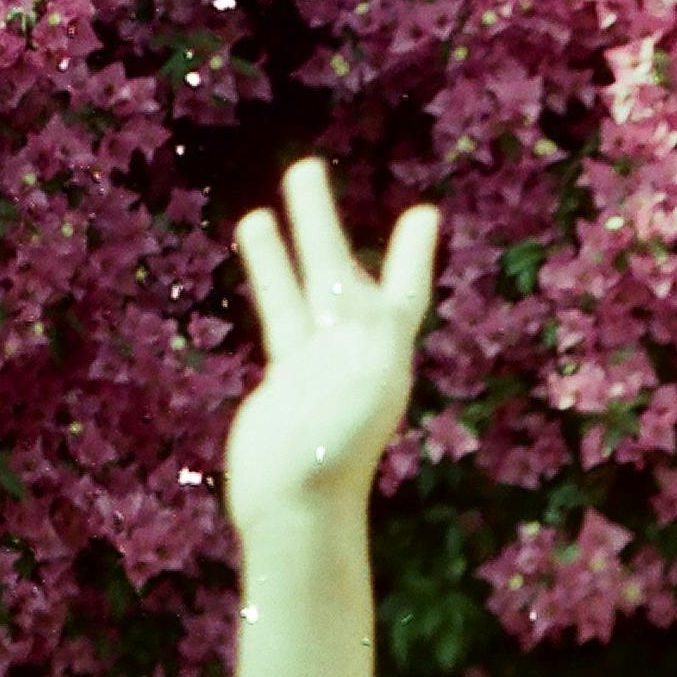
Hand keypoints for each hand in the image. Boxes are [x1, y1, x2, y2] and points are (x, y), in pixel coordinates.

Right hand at [224, 154, 440, 531]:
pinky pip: (278, 313)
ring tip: (271, 195)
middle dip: (324, 223)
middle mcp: (356, 351)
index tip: (422, 214)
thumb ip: (374, 345)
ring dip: (291, 240)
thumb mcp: (366, 393)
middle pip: (341, 272)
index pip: (403, 291)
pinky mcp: (286, 378)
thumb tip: (377, 309)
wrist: (297, 509)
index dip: (410, 254)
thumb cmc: (335, 455)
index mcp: (385, 352)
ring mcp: (318, 364)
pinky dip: (268, 276)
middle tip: (307, 168)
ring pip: (302, 285)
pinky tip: (254, 244)